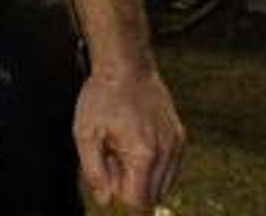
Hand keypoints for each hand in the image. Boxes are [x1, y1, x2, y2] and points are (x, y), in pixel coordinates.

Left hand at [74, 65, 184, 210]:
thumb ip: (93, 171)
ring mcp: (176, 145)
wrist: (126, 64)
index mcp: (143, 154)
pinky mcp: (180, 137)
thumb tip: (104, 199)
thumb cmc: (104, 94)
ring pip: (163, 184)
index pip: (138, 201)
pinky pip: (169, 167)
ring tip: (123, 144)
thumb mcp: (86, 132)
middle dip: (130, 183)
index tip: (107, 168)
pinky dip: (153, 163)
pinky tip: (136, 140)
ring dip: (143, 174)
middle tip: (113, 153)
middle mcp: (166, 153)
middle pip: (152, 196)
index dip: (118, 191)